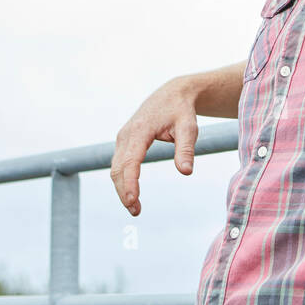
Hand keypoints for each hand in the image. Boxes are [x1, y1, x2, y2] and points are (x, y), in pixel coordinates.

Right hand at [110, 78, 198, 215]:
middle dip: (124, 191)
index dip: (130, 182)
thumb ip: (186, 150)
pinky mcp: (124, 141)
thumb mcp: (189, 128)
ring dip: (122, 188)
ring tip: (135, 207)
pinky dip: (122, 179)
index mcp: (140, 130)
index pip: (130, 161)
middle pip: (118, 168)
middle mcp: (126, 134)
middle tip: (136, 211)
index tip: (133, 201)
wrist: (172, 94)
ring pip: (115, 167)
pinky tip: (131, 193)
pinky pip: (119, 163)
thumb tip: (186, 172)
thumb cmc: (181, 111)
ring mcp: (123, 137)